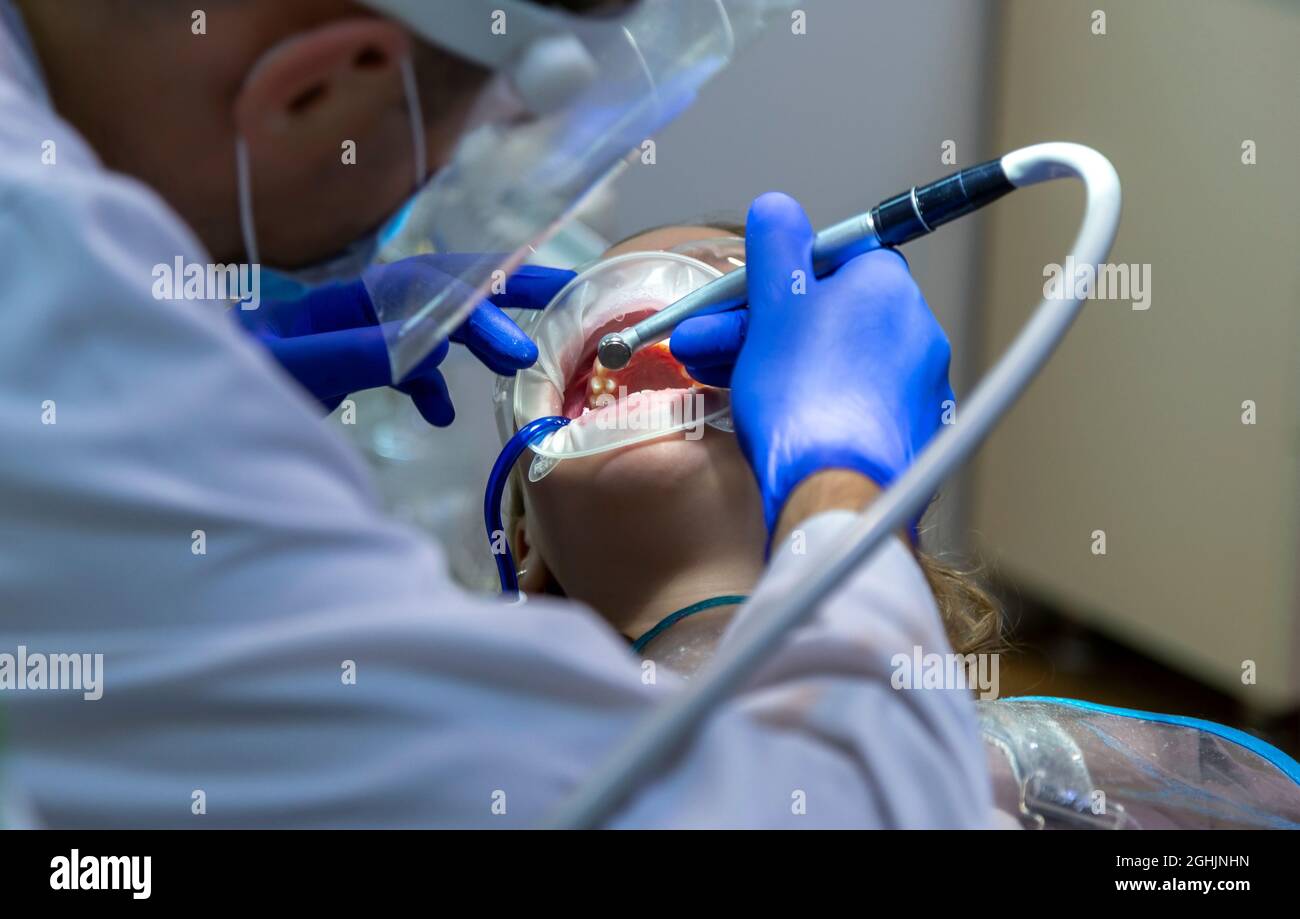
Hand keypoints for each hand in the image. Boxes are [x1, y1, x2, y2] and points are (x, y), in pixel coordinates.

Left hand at [234, 255, 573, 425]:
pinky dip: (426, 382)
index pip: (421, 287)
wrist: (172, 430)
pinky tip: (440, 412)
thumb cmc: (212, 398)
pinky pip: (397, 366)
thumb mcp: (282, 375)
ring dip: (471, 340)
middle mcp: (342, 318)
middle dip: (498, 296)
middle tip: (564, 298)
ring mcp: (342, 346)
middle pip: (434, 296)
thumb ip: (348, 357)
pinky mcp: (338, 375)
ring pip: (423, 330)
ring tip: (518, 360)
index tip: (531, 320)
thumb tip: (423, 345)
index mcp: (330, 308)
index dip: (481, 297)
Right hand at [672, 193, 953, 533]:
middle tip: (701, 342)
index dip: (772, 277)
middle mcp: (915, 331)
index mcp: (887, 286)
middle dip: (755, 325)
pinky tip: (768, 416)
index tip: (735, 297)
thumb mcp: (773, 304)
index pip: (829, 258)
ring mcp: (917, 388)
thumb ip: (775, 248)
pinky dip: (810, 402)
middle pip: (824, 313)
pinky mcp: (909, 435)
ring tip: (716, 381)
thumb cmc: (804, 397)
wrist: (836, 492)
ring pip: (832, 360)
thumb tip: (779, 206)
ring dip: (772, 362)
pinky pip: (851, 402)